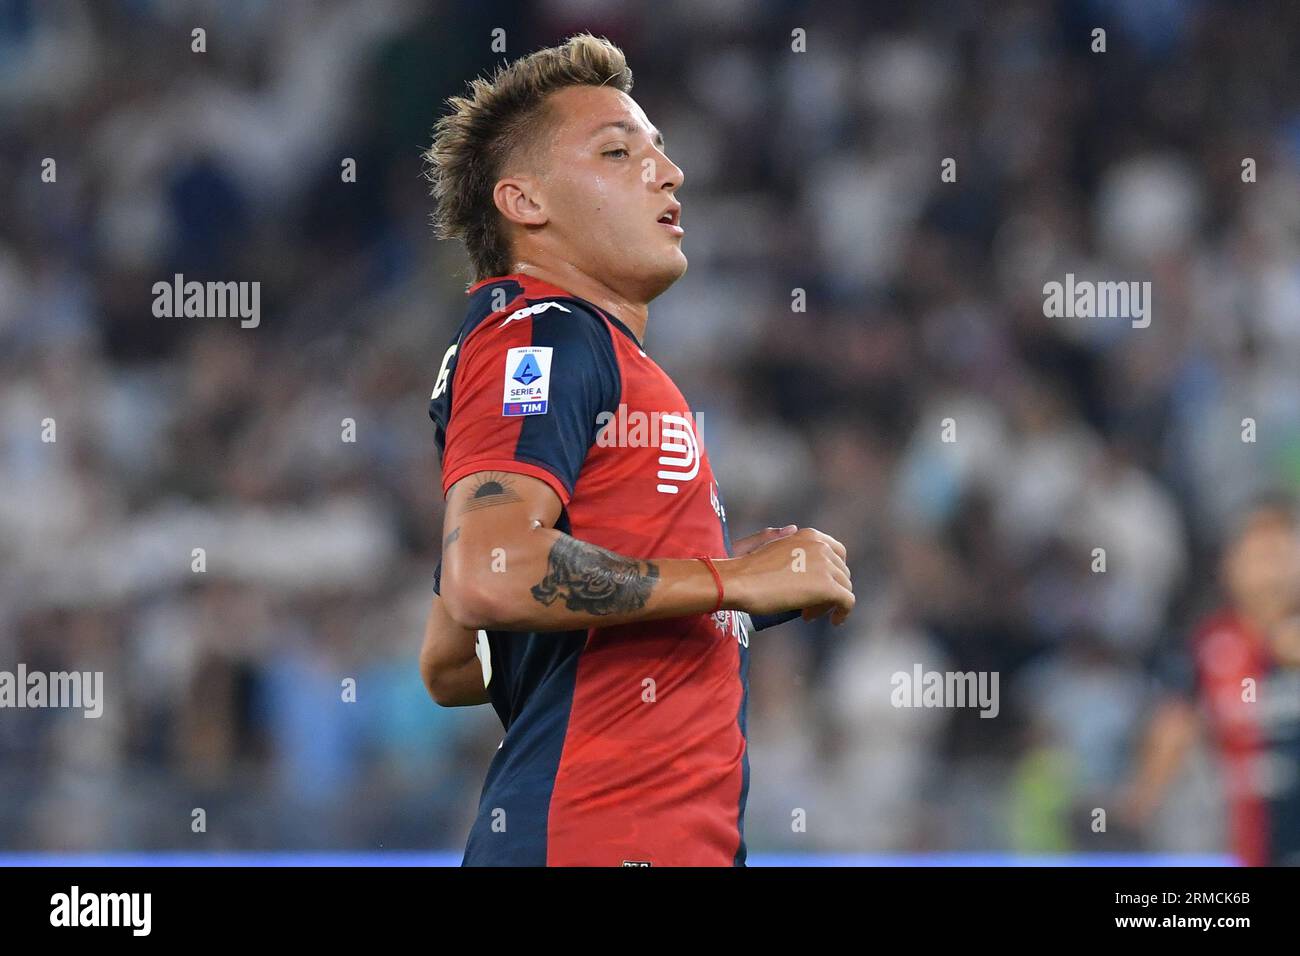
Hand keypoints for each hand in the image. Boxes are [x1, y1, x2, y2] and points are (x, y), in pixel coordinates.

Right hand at [720, 527, 853, 624]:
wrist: (739, 581)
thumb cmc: (746, 567)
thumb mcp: (766, 544)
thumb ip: (781, 536)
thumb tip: (791, 528)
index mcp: (809, 535)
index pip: (837, 552)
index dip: (832, 571)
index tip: (819, 585)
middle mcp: (822, 546)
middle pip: (841, 572)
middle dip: (828, 588)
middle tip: (808, 604)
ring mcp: (827, 566)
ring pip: (844, 588)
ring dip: (829, 602)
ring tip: (809, 614)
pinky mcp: (828, 588)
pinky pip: (847, 602)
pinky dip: (843, 613)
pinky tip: (834, 621)